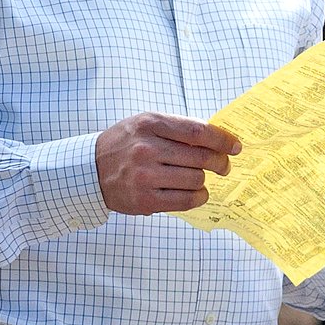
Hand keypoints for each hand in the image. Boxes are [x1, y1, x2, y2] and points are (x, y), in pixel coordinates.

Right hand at [96, 113, 240, 214]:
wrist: (89, 170)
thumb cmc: (124, 144)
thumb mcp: (145, 123)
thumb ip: (177, 128)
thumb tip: (217, 138)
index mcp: (149, 124)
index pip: (197, 132)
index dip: (222, 140)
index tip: (235, 146)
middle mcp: (147, 149)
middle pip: (201, 157)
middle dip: (220, 162)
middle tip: (224, 166)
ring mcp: (145, 176)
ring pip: (196, 180)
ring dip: (204, 180)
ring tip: (199, 179)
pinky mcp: (145, 200)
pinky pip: (185, 201)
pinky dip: (198, 197)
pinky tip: (197, 193)